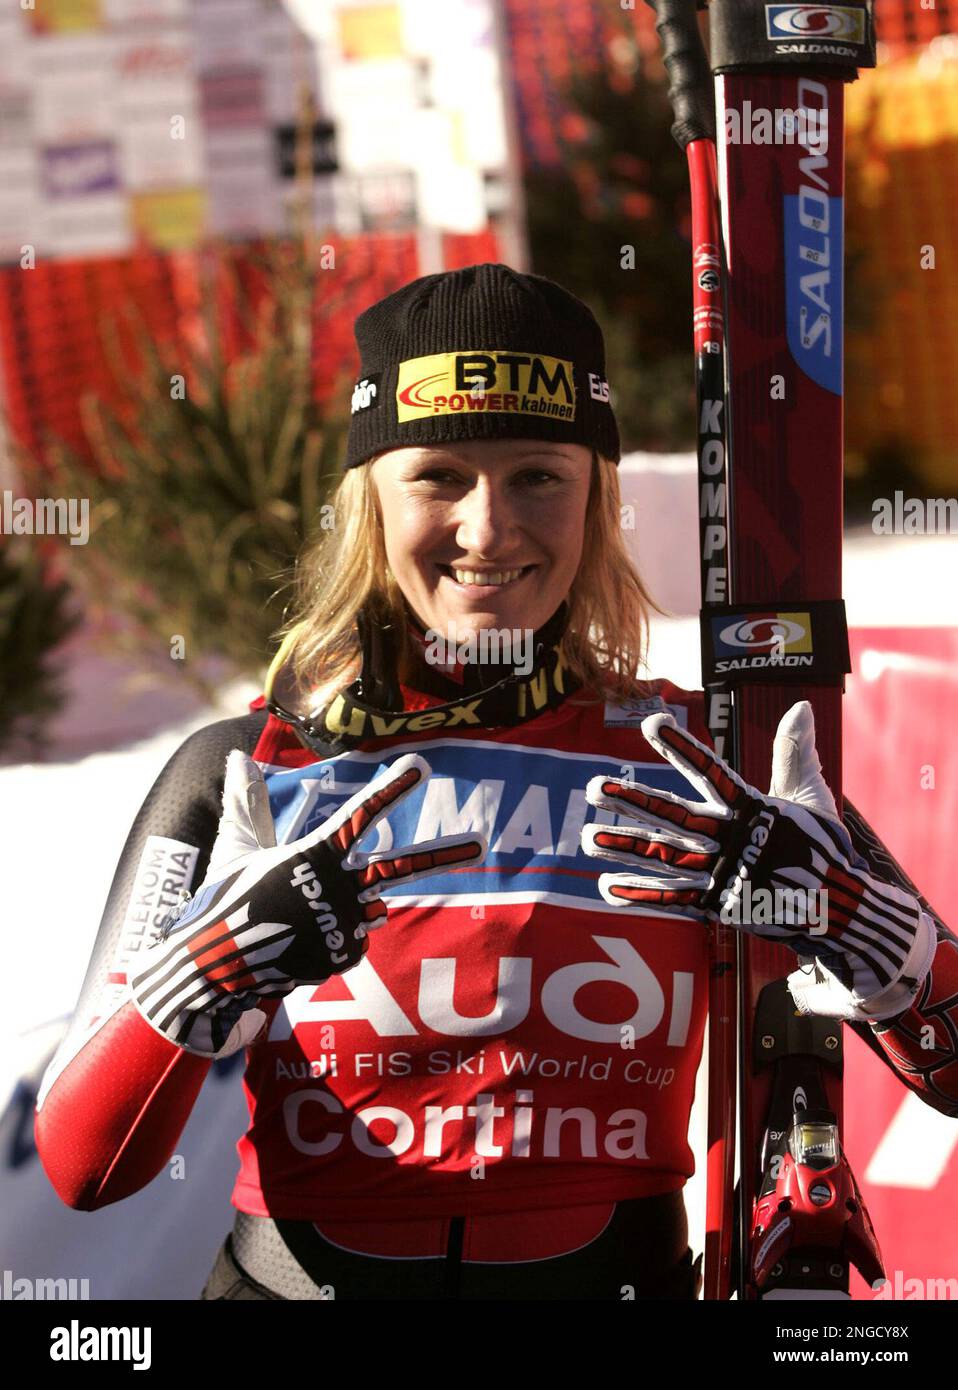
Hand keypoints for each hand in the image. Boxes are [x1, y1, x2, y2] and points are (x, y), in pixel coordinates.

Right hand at [131, 751, 485, 1055]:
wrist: (214, 966)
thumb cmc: (225, 899)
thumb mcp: (237, 847)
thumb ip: (248, 803)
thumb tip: (236, 756)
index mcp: (314, 854)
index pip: (362, 814)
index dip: (393, 787)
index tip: (420, 765)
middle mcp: (338, 886)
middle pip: (401, 867)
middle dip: (443, 854)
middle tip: (480, 843)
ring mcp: (344, 923)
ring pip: (369, 905)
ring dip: (350, 906)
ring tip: (305, 919)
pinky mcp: (344, 956)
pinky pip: (356, 938)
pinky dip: (337, 935)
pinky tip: (305, 942)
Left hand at [580, 702, 933, 1018]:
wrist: (838, 909)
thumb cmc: (821, 846)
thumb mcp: (810, 795)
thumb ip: (794, 752)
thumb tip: (799, 705)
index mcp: (752, 808)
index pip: (711, 771)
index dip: (681, 747)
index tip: (652, 722)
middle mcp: (733, 839)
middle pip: (674, 817)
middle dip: (632, 802)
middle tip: (593, 788)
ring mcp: (723, 874)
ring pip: (665, 859)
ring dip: (624, 848)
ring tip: (586, 839)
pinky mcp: (719, 906)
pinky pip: (673, 900)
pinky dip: (640, 895)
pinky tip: (606, 887)